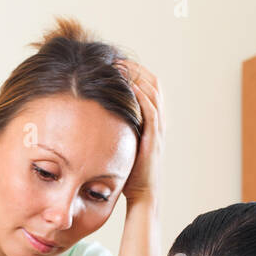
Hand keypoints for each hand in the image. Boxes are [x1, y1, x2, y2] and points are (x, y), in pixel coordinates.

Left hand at [114, 57, 163, 204]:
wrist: (143, 197)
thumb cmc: (129, 176)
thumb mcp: (123, 147)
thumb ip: (117, 131)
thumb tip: (97, 120)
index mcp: (153, 123)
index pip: (150, 89)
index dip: (137, 73)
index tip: (118, 64)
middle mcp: (158, 123)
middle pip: (154, 85)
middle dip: (137, 69)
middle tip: (118, 58)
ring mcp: (158, 130)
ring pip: (153, 93)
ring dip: (138, 76)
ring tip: (121, 64)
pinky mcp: (153, 138)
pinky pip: (150, 110)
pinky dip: (140, 94)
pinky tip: (127, 84)